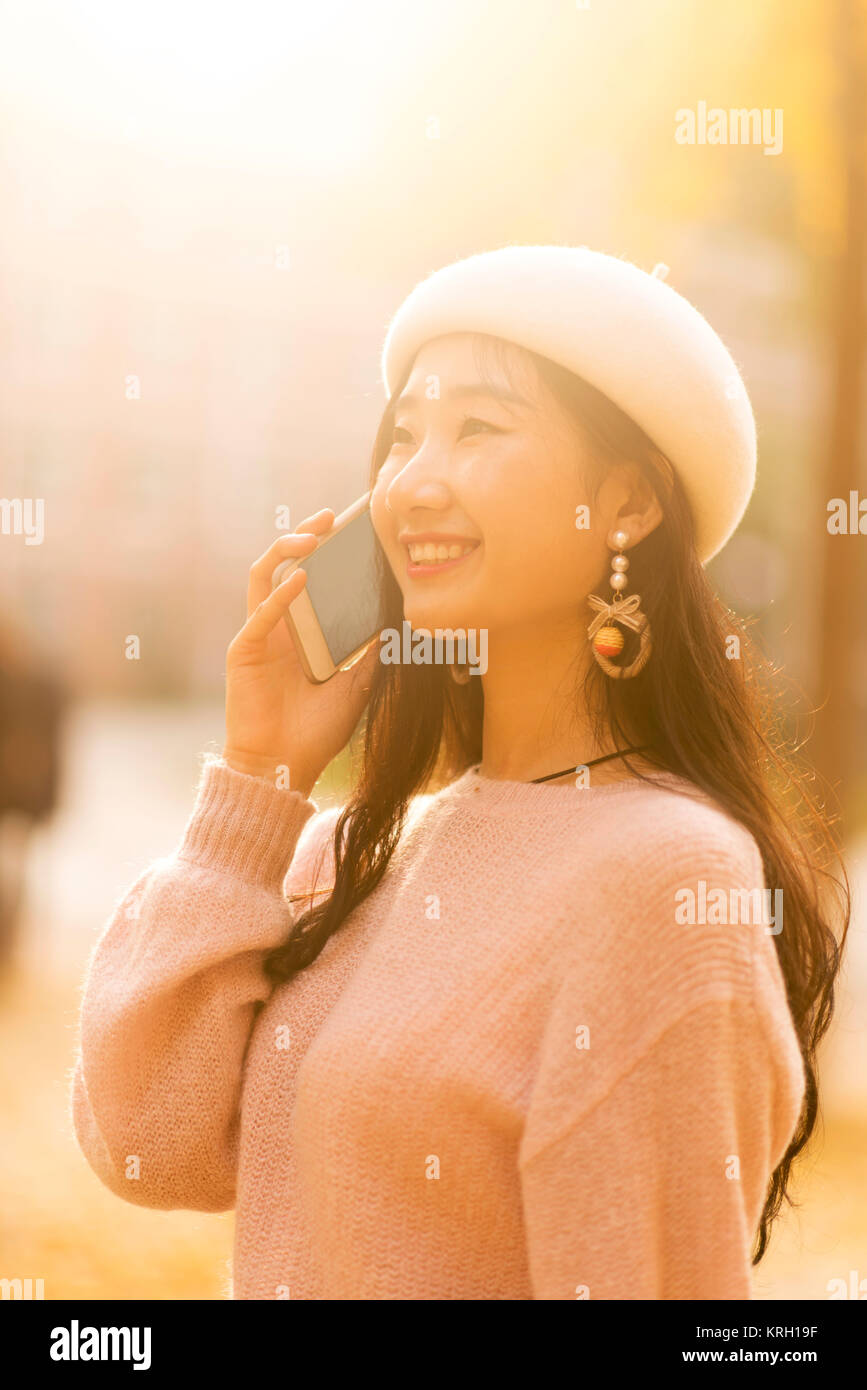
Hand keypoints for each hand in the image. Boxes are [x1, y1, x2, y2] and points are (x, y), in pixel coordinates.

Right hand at [223, 508, 378, 794]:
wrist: (285, 768)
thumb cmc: (315, 732)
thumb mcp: (357, 686)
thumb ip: (371, 653)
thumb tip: (397, 622)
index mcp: (301, 632)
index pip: (310, 577)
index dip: (325, 550)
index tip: (352, 529)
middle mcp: (277, 627)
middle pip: (284, 565)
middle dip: (305, 535)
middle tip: (331, 517)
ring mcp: (258, 636)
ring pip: (264, 576)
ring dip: (285, 550)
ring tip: (311, 534)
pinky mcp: (245, 652)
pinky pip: (260, 615)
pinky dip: (281, 595)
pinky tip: (302, 577)